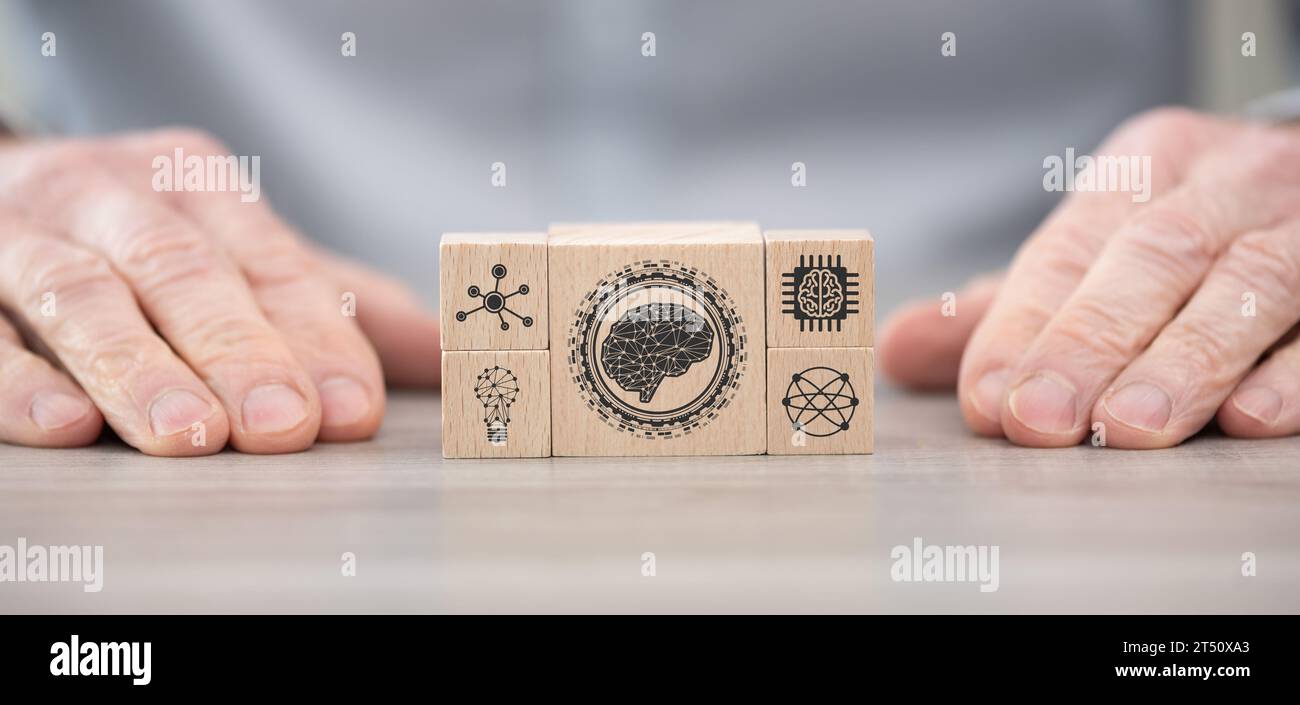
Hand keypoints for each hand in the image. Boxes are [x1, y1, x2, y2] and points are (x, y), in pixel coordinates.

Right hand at [0, 129, 439, 455]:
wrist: (2, 185)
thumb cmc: (152, 241)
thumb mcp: (249, 254)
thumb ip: (342, 305)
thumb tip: (454, 356)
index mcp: (201, 187)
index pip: (271, 263)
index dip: (315, 337)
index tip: (351, 409)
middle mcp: (114, 199)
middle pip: (182, 272)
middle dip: (238, 352)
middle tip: (281, 428)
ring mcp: (27, 236)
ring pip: (83, 296)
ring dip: (137, 368)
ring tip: (188, 435)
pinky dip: (18, 380)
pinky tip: (63, 426)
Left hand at [880, 107, 1299, 448]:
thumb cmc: (1185, 234)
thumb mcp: (1096, 250)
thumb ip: (1004, 307)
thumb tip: (894, 350)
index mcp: (1145, 167)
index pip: (1072, 246)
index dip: (1025, 324)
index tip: (986, 398)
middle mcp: (1226, 185)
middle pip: (1152, 258)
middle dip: (1089, 343)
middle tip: (1041, 422)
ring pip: (1247, 286)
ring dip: (1184, 363)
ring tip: (1127, 428)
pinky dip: (1297, 373)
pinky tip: (1253, 418)